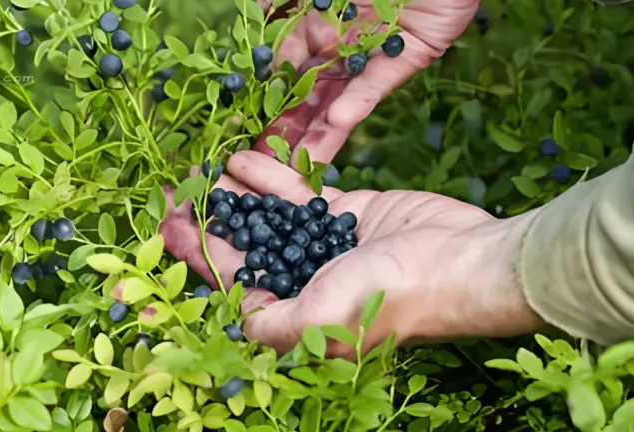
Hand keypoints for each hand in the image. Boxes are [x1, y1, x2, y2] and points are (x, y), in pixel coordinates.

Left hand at [161, 151, 544, 355]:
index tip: (169, 229)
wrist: (463, 258)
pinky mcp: (347, 214)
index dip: (199, 259)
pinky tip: (244, 160)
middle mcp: (308, 282)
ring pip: (270, 219)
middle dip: (213, 224)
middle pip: (248, 250)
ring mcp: (326, 246)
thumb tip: (235, 323)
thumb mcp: (324, 317)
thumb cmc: (395, 295)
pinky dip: (273, 178)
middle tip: (179, 194)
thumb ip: (273, 323)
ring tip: (207, 171)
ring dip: (238, 197)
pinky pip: (301, 195)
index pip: (234, 286)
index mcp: (298, 317)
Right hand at [253, 0, 479, 165]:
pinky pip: (377, 84)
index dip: (264, 96)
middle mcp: (338, 46)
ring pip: (338, 100)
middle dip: (284, 128)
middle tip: (261, 162)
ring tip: (296, 165)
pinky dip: (359, 101)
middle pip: (306, 95)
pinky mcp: (405, 59)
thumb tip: (254, 10)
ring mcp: (369, 56)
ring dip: (318, 133)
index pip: (283, 68)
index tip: (243, 126)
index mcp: (313, 25)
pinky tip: (340, 121)